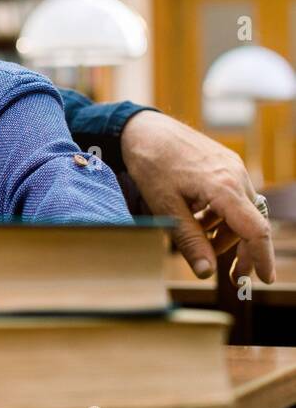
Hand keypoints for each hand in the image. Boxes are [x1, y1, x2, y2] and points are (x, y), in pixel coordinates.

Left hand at [122, 110, 275, 283]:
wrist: (143, 128)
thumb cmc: (151, 164)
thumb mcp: (165, 208)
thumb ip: (189, 240)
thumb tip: (206, 273)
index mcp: (224, 187)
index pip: (255, 230)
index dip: (262, 257)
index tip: (264, 279)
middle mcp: (236, 175)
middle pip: (252, 223)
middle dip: (243, 250)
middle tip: (232, 275)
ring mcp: (233, 167)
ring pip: (242, 211)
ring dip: (227, 232)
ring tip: (200, 239)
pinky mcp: (225, 164)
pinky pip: (232, 196)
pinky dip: (220, 214)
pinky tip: (198, 218)